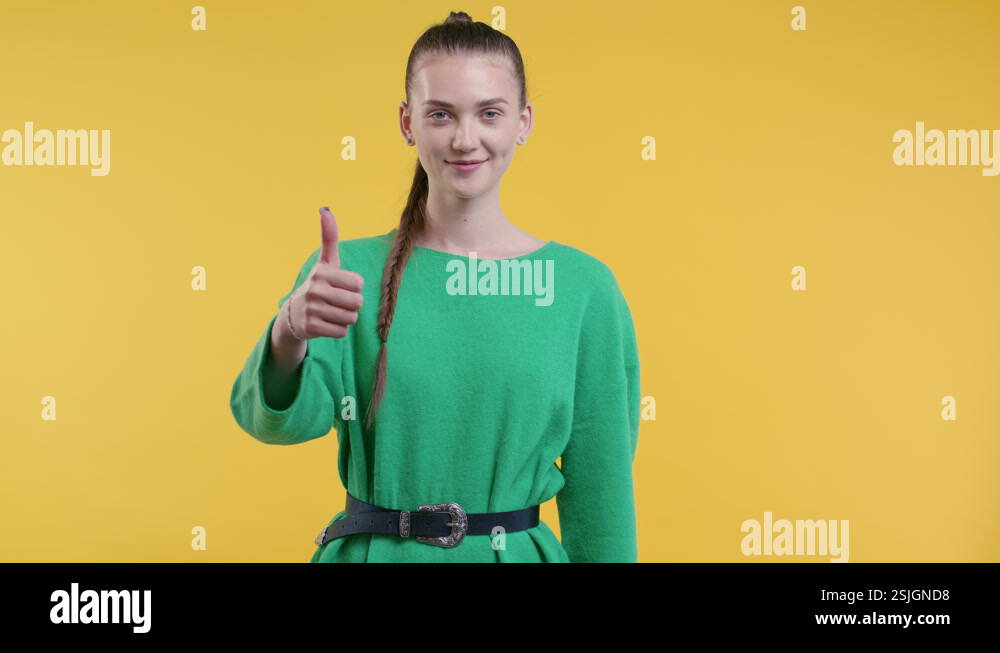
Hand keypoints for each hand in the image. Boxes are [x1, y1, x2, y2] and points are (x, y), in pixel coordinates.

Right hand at [287, 207, 364, 338]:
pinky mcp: (311, 328)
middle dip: (353, 304)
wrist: (294, 314)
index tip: (342, 286)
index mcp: (322, 272)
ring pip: (351, 318)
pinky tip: (327, 323)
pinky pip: (342, 331)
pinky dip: (338, 329)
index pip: (358, 283)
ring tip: (332, 312)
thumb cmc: (318, 284)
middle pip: (357, 302)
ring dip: (346, 317)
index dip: (354, 287)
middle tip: (339, 301)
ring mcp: (312, 310)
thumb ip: (329, 237)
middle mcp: (315, 290)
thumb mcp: (325, 262)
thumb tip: (325, 210)